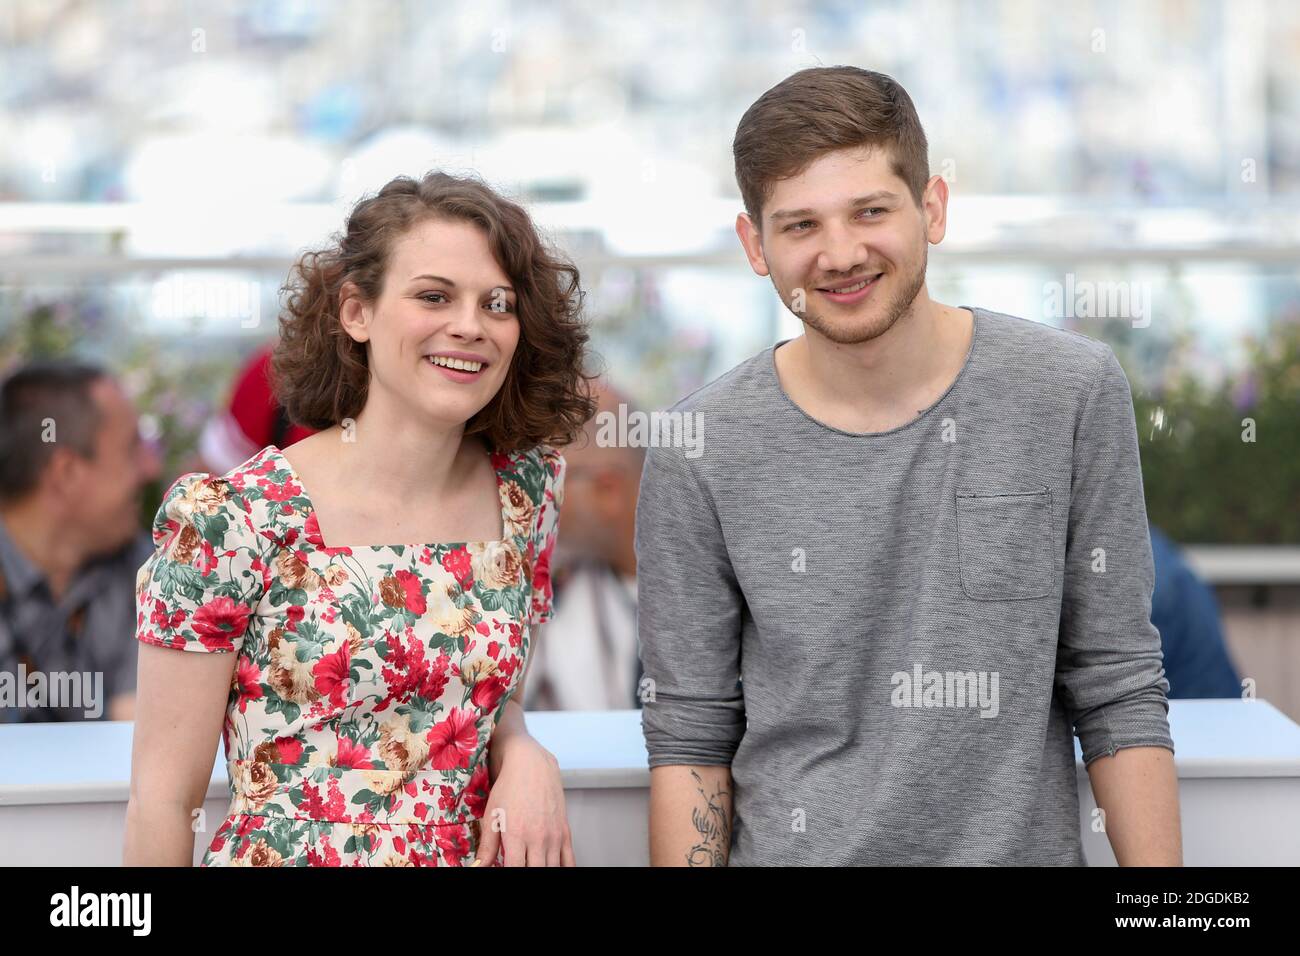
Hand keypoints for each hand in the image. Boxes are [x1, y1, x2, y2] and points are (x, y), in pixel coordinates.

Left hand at [472, 735, 575, 866]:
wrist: (532, 763)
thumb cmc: (509, 786)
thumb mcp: (492, 816)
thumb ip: (487, 846)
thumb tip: (477, 867)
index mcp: (517, 835)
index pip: (515, 870)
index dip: (510, 875)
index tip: (505, 869)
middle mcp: (538, 838)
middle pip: (536, 872)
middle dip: (527, 872)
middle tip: (521, 864)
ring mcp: (554, 835)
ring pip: (552, 868)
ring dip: (543, 870)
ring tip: (533, 864)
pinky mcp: (565, 831)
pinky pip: (570, 860)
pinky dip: (565, 869)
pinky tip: (554, 868)